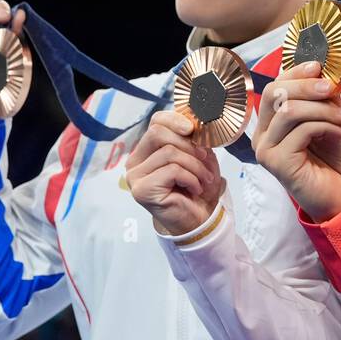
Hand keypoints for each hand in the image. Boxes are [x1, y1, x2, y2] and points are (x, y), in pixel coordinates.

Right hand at [125, 111, 225, 235]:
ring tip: (204, 179)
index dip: (175, 120)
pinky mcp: (142, 190)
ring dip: (194, 165)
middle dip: (188, 144)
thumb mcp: (198, 156)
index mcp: (147, 150)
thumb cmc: (198, 187)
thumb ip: (191, 139)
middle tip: (205, 159)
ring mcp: (135, 177)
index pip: (155, 122)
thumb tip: (190, 124)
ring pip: (168, 152)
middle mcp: (135, 162)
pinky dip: (191, 178)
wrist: (200, 219)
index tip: (194, 129)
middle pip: (158, 133)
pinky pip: (172, 170)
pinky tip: (195, 189)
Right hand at [252, 61, 340, 221]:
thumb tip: (322, 71)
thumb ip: (324, 97)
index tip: (318, 66)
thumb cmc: (339, 159)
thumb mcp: (334, 118)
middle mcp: (263, 135)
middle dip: (306, 85)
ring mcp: (266, 150)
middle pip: (274, 93)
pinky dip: (326, 125)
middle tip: (331, 88)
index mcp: (272, 122)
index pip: (275, 86)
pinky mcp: (277, 162)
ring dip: (323, 110)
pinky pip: (301, 130)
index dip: (295, 72)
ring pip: (289, 111)